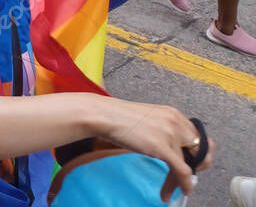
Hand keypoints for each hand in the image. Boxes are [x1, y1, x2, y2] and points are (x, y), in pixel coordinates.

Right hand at [97, 96, 212, 201]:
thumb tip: (171, 148)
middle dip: (197, 166)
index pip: (198, 137)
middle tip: (187, 176)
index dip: (198, 153)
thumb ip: (164, 130)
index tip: (192, 163)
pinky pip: (182, 171)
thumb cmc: (119, 117)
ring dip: (184, 180)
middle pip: (200, 150)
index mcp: (174, 114)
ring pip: (189, 163)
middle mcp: (176, 122)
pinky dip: (184, 184)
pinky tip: (181, 190)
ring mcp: (170, 134)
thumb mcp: (149, 119)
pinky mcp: (162, 146)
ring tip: (175, 189)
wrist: (104, 115)